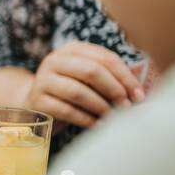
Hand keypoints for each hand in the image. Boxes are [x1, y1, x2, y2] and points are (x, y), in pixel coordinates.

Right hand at [25, 41, 144, 130]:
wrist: (35, 106)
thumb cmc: (70, 92)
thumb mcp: (88, 79)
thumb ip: (110, 78)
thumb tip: (139, 94)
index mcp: (72, 49)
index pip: (105, 58)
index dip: (125, 76)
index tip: (139, 95)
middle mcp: (55, 60)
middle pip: (91, 71)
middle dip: (114, 89)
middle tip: (126, 106)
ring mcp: (43, 80)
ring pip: (78, 92)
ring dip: (101, 106)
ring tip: (113, 117)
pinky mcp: (37, 101)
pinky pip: (67, 111)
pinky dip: (86, 119)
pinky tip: (98, 125)